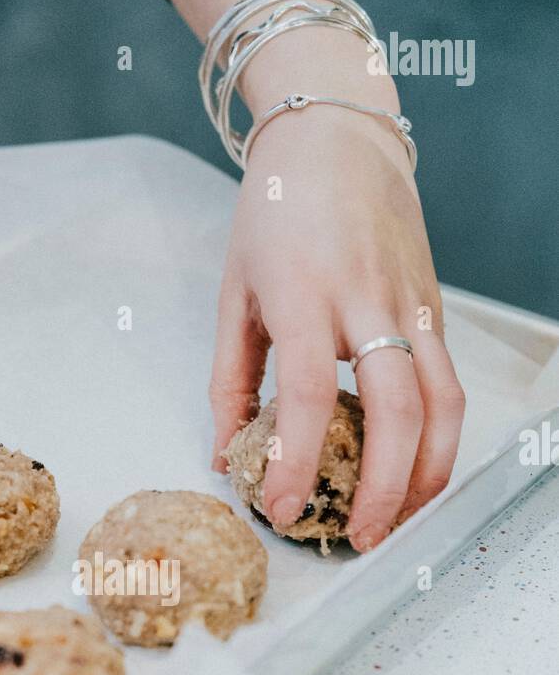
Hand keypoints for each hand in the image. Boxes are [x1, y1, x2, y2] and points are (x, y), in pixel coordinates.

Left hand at [209, 102, 464, 551]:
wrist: (337, 135)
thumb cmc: (274, 213)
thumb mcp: (234, 292)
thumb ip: (230, 381)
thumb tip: (227, 457)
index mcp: (306, 293)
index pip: (312, 393)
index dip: (299, 461)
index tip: (281, 509)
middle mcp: (368, 299)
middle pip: (399, 409)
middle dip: (384, 487)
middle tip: (359, 538)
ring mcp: (411, 302)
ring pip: (443, 402)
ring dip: (427, 474)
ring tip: (398, 521)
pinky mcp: (435, 308)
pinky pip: (448, 384)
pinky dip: (437, 439)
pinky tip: (412, 473)